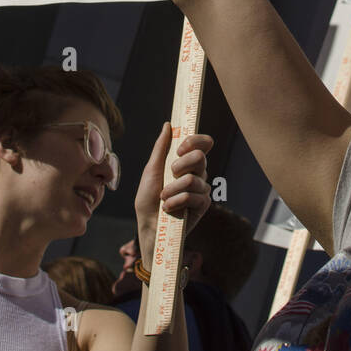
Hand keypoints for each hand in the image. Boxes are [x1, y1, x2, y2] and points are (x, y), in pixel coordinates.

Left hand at [135, 122, 212, 265]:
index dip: (196, 140)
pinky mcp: (203, 205)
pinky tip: (168, 208)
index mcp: (186, 162)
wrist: (148, 225)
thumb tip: (168, 125)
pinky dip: (177, 201)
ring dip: (173, 189)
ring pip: (194, 179)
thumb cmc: (148, 199)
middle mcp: (197, 173)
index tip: (180, 147)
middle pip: (200, 157)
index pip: (203, 144)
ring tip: (163, 197)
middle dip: (181, 164)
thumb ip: (161, 148)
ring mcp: (201, 189)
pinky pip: (193, 196)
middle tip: (170, 173)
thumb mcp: (151, 170)